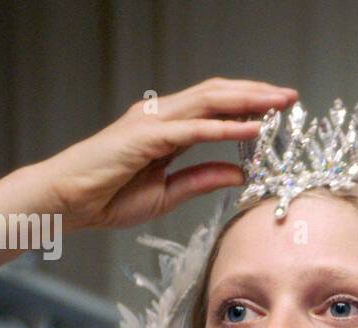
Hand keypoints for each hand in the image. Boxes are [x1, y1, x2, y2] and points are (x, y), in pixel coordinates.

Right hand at [32, 78, 297, 231]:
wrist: (67, 202)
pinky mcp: (145, 137)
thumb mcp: (168, 193)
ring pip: (209, 102)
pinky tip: (251, 130)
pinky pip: (193, 130)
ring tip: (279, 105)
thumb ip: (202, 179)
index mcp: (167, 128)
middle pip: (218, 95)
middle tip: (290, 97)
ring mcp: (152, 122)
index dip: (249, 104)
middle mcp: (161, 116)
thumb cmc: (108, 197)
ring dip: (248, 102)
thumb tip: (239, 174)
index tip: (279, 109)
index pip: (216, 106)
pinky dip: (225, 128)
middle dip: (257, 94)